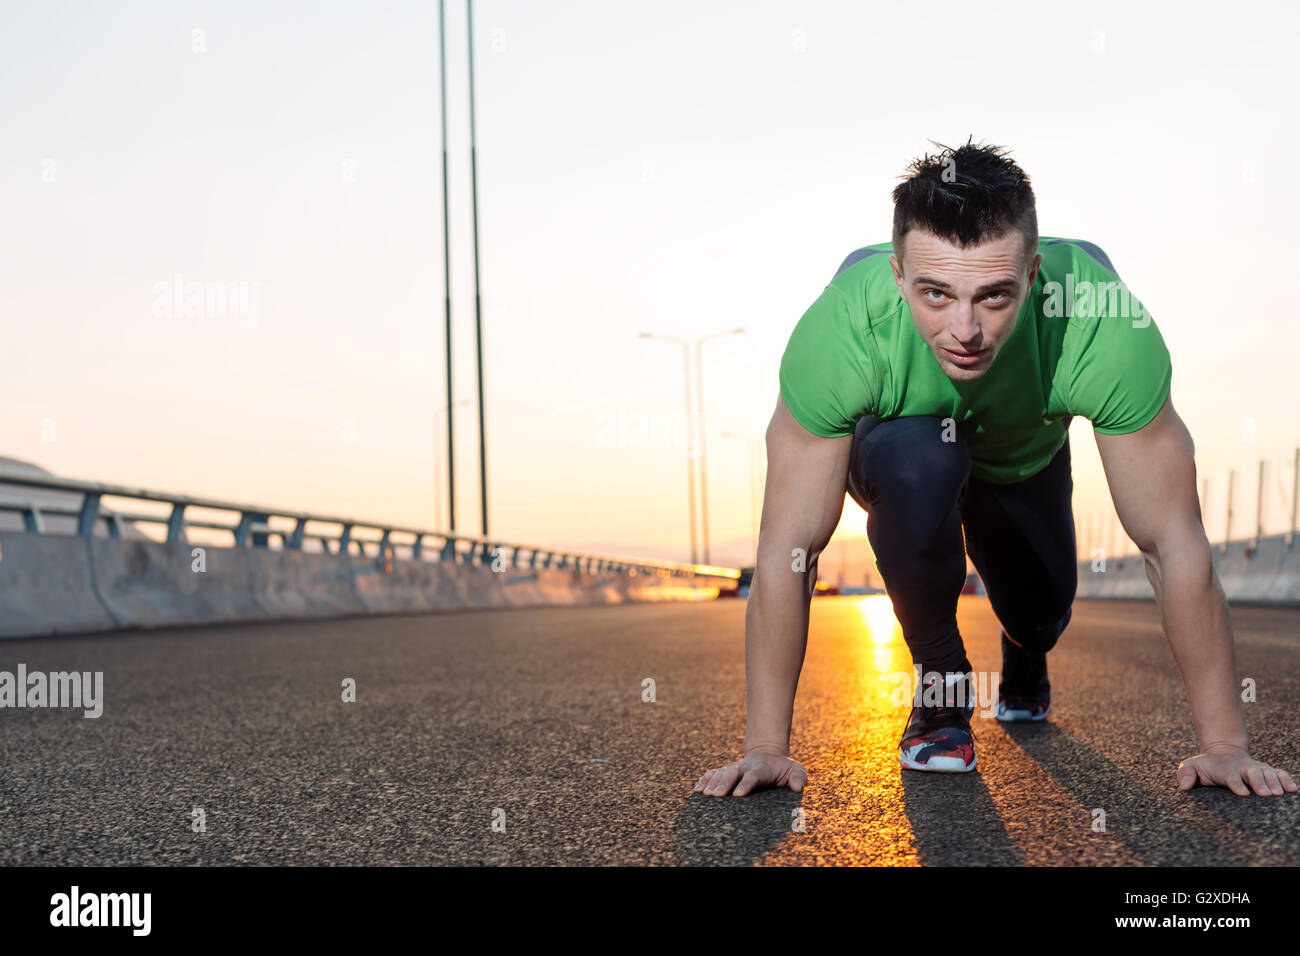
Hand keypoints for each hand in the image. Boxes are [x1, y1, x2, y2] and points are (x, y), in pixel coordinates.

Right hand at [693, 748, 806, 796]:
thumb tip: (797, 787)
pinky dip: (704, 780)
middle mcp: (744, 768)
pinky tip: (696, 789)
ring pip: (720, 773)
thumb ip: (798, 777)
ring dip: (711, 783)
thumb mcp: (795, 770)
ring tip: (703, 794)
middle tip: (715, 795)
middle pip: (732, 773)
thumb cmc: (783, 768)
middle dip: (723, 783)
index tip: (738, 794)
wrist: (767, 755)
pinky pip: (712, 774)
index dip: (745, 784)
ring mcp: (734, 769)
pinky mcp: (726, 771)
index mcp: (761, 770)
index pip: (753, 776)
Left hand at [1176, 743, 1297, 795]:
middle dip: (1260, 782)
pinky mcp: (1266, 770)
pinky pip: (1279, 773)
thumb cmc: (1207, 765)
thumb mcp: (1192, 766)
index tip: (1243, 793)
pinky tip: (1292, 788)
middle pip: (1253, 773)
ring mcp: (1256, 768)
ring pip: (1268, 773)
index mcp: (1224, 769)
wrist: (1224, 752)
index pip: (1230, 776)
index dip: (1236, 783)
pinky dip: (1286, 779)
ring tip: (1280, 793)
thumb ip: (1186, 774)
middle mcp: (1242, 767)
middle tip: (1266, 794)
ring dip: (1274, 782)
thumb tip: (1184, 787)